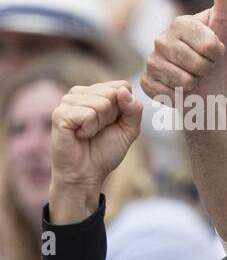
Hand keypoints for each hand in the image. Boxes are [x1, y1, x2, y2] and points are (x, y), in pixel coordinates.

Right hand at [48, 81, 142, 222]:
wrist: (87, 173)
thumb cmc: (105, 151)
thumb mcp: (129, 130)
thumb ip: (134, 110)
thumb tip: (124, 89)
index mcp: (96, 93)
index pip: (121, 85)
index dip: (125, 108)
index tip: (113, 124)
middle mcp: (80, 93)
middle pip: (112, 92)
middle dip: (112, 117)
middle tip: (99, 130)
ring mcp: (67, 102)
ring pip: (101, 103)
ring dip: (100, 124)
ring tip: (88, 133)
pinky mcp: (59, 114)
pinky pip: (88, 114)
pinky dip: (89, 129)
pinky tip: (79, 135)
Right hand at [140, 0, 226, 101]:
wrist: (211, 85)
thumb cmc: (221, 53)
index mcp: (179, 23)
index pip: (210, 47)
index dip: (219, 55)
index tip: (216, 52)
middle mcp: (160, 39)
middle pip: (196, 65)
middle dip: (208, 71)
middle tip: (206, 67)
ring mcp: (151, 61)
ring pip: (183, 81)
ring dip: (196, 84)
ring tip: (195, 77)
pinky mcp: (146, 82)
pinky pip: (167, 93)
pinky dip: (180, 96)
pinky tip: (180, 88)